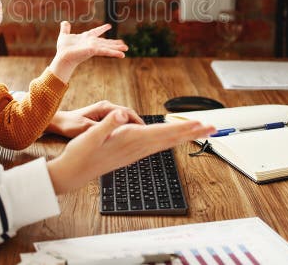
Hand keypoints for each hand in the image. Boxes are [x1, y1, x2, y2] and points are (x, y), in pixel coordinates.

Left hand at [46, 100, 143, 137]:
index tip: (148, 133)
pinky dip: (124, 130)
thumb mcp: (86, 128)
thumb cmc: (69, 125)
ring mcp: (104, 113)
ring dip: (132, 128)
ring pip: (123, 120)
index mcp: (105, 108)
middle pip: (128, 115)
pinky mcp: (101, 119)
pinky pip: (117, 123)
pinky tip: (126, 140)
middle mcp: (106, 108)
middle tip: (149, 138)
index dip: (139, 123)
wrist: (58, 123)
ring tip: (141, 141)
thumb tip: (117, 126)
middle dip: (138, 126)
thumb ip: (102, 127)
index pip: (128, 113)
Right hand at [46, 109, 214, 193]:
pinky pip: (156, 146)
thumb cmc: (80, 153)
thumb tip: (123, 114)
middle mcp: (136, 147)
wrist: (73, 173)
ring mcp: (134, 152)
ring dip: (184, 136)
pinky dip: (169, 140)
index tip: (201, 124)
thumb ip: (109, 124)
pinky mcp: (130, 153)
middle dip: (192, 133)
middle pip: (171, 139)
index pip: (163, 132)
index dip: (183, 127)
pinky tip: (172, 139)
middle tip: (214, 128)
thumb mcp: (91, 135)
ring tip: (199, 131)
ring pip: (165, 143)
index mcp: (130, 140)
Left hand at [48, 22, 127, 82]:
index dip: (102, 29)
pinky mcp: (94, 51)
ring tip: (126, 49)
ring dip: (117, 48)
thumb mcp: (64, 35)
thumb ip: (65, 29)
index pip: (96, 32)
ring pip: (108, 46)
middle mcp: (92, 42)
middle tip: (124, 44)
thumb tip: (64, 22)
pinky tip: (122, 55)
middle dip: (114, 43)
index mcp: (86, 38)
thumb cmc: (63, 48)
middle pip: (105, 42)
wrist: (63, 57)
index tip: (108, 26)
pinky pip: (106, 50)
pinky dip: (114, 52)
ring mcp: (94, 47)